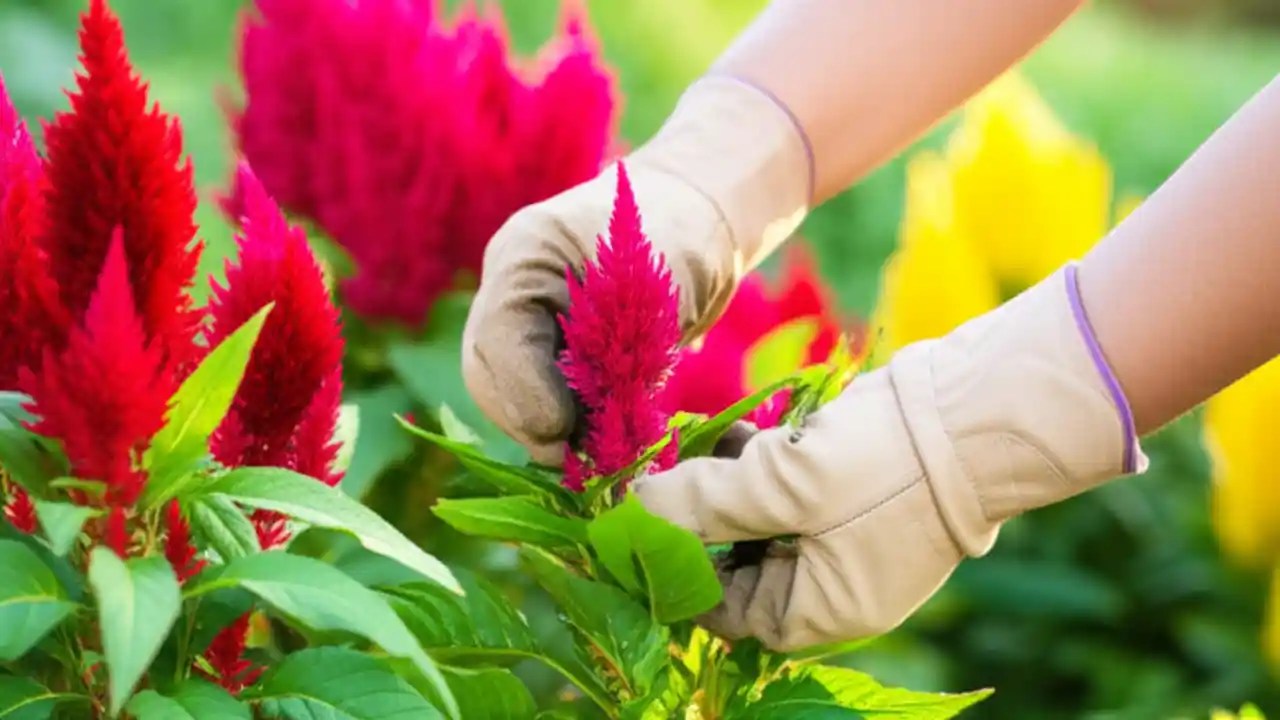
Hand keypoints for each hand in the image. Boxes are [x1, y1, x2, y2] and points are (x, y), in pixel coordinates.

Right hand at [462, 76, 809, 464]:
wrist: (696, 218)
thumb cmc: (685, 236)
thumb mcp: (662, 287)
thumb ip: (627, 350)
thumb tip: (592, 430)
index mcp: (528, 251)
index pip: (498, 337)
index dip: (526, 395)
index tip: (564, 434)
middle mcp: (509, 283)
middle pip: (486, 370)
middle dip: (530, 421)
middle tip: (580, 458)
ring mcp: (517, 314)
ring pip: (501, 390)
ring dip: (544, 430)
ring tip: (596, 454)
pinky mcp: (537, 345)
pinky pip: (529, 394)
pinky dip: (560, 424)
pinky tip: (598, 442)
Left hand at [634, 267, 1145, 650]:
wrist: (978, 411)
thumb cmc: (883, 466)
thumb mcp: (782, 487)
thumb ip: (703, 502)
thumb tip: (633, 509)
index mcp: (819, 609)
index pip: (724, 609)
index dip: (673, 568)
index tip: (632, 525)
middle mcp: (830, 581)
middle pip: (737, 561)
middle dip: (696, 518)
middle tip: (656, 477)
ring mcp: (842, 533)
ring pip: (757, 517)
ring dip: (721, 483)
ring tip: (688, 442)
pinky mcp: (848, 487)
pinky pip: (785, 487)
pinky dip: (756, 464)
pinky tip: (730, 430)